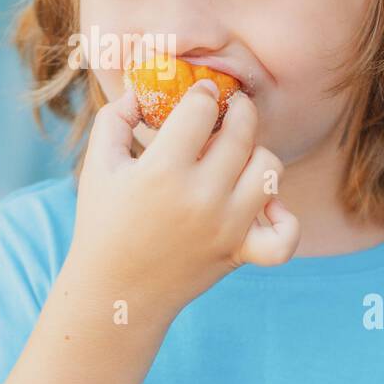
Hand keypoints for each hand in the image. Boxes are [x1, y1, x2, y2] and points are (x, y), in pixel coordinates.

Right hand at [67, 78, 301, 316]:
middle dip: (237, 110)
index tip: (198, 94)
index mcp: (162, 170)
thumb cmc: (104, 222)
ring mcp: (226, 226)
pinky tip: (261, 205)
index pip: (201, 107)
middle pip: (242, 130)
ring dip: (256, 153)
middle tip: (228, 110)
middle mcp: (200, 196)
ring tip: (235, 158)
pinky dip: (283, 217)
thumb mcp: (98, 165)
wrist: (115, 291)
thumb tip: (142, 92)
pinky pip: (285, 235)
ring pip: (268, 168)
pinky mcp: (240, 252)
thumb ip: (116, 117)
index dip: (201, 92)